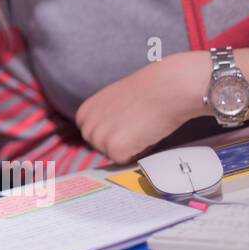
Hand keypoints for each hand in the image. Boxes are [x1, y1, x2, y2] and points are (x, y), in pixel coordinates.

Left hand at [77, 52, 206, 162]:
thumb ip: (105, 118)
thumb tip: (111, 130)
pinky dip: (140, 152)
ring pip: (116, 155)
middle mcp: (86, 127)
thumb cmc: (145, 92)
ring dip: (131, 147)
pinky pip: (127, 161)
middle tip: (138, 124)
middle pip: (104, 149)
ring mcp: (98, 139)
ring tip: (142, 126)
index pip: (98, 137)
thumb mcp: (112, 102)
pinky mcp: (114, 150)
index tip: (129, 120)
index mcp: (84, 115)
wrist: (165, 88)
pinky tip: (145, 133)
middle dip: (122, 142)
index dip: (117, 132)